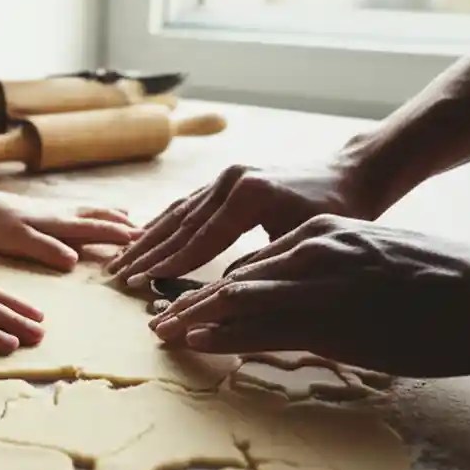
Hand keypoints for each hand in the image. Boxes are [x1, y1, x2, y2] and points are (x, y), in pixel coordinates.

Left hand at [0, 191, 140, 270]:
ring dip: (112, 215)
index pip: (96, 228)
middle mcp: (62, 213)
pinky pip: (81, 210)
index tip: (142, 240)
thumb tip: (75, 260)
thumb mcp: (18, 242)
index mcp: (59, 223)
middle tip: (147, 232)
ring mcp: (56, 210)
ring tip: (131, 218)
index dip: (119, 235)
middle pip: (100, 216)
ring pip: (92, 210)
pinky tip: (94, 213)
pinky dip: (96, 211)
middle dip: (124, 224)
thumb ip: (46, 249)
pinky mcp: (47, 210)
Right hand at [107, 160, 381, 285]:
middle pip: (179, 224)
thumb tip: (224, 295)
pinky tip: (145, 237)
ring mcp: (225, 178)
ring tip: (122, 260)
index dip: (167, 263)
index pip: (198, 238)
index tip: (140, 283)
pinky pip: (186, 205)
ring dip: (147, 238)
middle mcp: (229, 181)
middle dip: (146, 252)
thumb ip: (263, 265)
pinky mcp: (225, 180)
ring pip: (177, 212)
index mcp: (247, 195)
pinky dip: (163, 224)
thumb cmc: (338, 211)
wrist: (352, 174)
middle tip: (117, 276)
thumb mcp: (305, 243)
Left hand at [147, 215, 469, 377]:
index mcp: (322, 236)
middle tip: (152, 313)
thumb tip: (308, 303)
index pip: (253, 260)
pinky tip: (196, 341)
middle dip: (187, 295)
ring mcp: (319, 283)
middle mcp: (312, 251)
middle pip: (234, 275)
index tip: (181, 296)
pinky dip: (225, 332)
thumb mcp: (374, 262)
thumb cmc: (440, 281)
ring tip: (159, 330)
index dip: (212, 280)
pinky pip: (263, 325)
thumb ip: (334, 277)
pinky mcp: (331, 316)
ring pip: (238, 297)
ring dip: (193, 314)